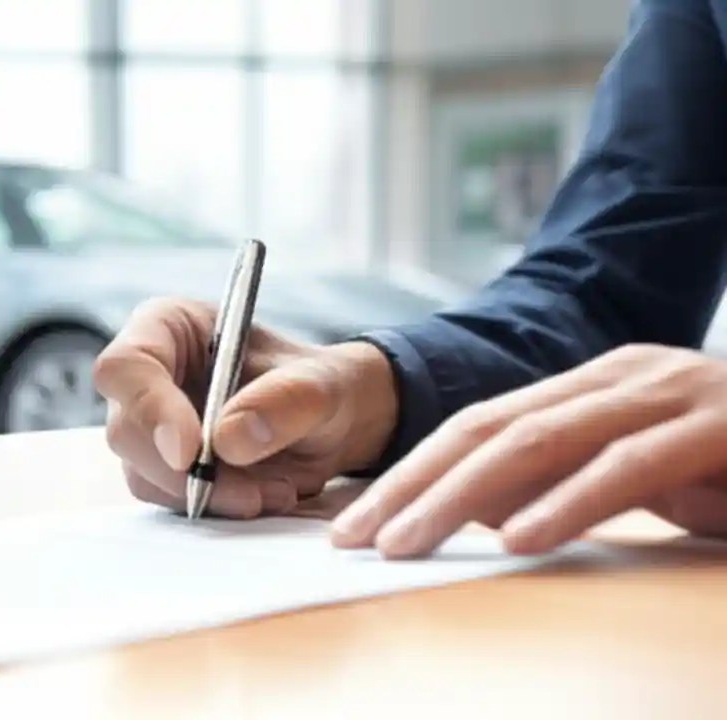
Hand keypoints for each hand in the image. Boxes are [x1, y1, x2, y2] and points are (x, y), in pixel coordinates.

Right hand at [93, 298, 398, 518]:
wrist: (332, 425)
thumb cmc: (320, 385)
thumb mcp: (321, 384)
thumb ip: (284, 401)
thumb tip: (228, 441)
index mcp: (167, 327)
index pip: (126, 366)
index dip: (148, 408)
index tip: (189, 453)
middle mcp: (147, 376)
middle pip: (126, 429)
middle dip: (183, 470)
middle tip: (249, 491)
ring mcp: (150, 426)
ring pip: (145, 473)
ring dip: (208, 494)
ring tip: (276, 488)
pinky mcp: (163, 469)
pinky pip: (170, 499)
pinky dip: (215, 507)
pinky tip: (262, 494)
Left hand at [331, 344, 726, 557]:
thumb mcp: (634, 475)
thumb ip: (562, 482)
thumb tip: (475, 513)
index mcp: (588, 387)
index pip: (474, 428)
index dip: (407, 474)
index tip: (352, 523)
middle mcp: (616, 379)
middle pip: (485, 431)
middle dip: (410, 486)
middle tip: (353, 537)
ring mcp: (666, 395)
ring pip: (538, 443)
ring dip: (460, 499)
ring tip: (405, 544)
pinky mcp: (714, 428)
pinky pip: (626, 468)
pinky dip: (565, 504)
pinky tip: (515, 539)